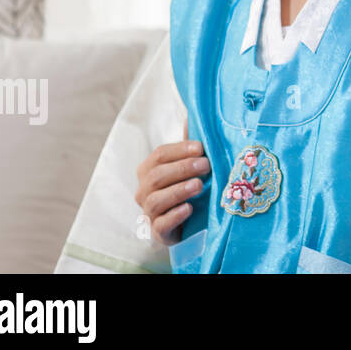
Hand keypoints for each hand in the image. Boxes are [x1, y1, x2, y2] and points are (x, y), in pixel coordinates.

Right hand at [135, 117, 208, 246]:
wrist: (187, 224)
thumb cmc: (186, 187)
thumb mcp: (189, 165)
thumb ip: (189, 145)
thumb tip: (193, 116)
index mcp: (149, 170)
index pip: (159, 155)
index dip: (179, 150)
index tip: (201, 147)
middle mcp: (144, 191)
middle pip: (156, 176)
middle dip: (182, 168)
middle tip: (206, 165)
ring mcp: (149, 213)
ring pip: (156, 201)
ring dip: (178, 191)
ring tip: (199, 185)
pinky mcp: (158, 233)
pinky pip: (160, 225)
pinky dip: (174, 216)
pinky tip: (190, 208)